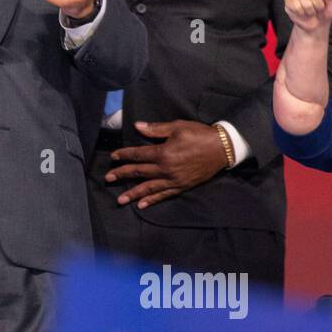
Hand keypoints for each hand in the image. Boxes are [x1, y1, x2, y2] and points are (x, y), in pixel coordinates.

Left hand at [106, 120, 229, 208]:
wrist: (223, 148)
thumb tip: (137, 126)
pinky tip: (142, 205)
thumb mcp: (177, 127)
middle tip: (108, 179)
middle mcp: (166, 169)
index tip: (113, 157)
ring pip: (149, 188)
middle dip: (122, 175)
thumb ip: (155, 129)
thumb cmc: (200, 134)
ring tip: (120, 200)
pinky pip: (164, 195)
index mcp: (163, 153)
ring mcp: (174, 180)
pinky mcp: (182, 186)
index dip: (124, 155)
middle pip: (139, 172)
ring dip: (133, 193)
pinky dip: (153, 200)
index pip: (138, 155)